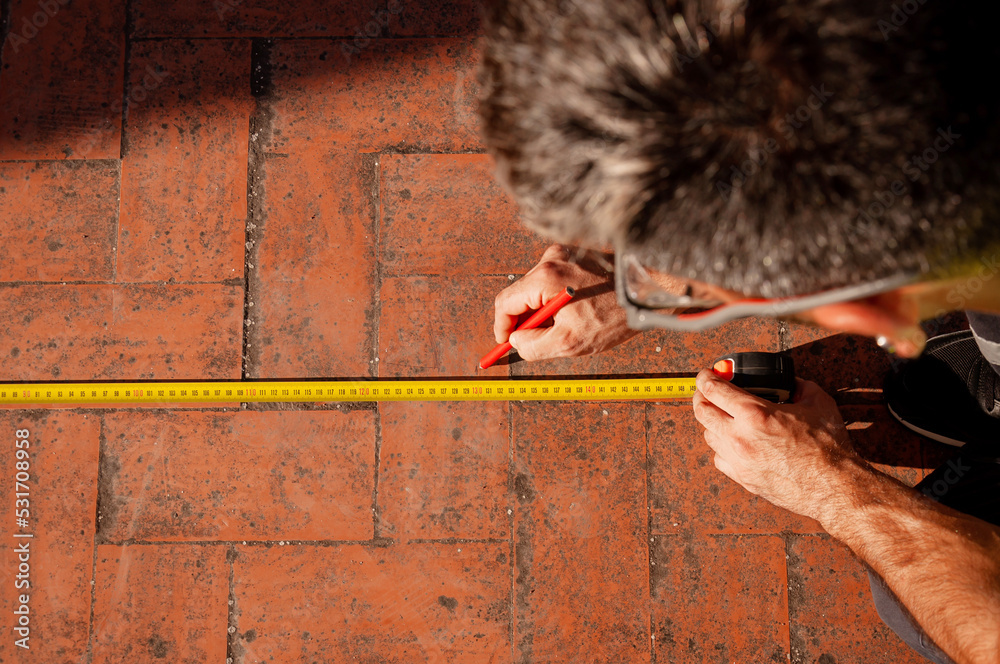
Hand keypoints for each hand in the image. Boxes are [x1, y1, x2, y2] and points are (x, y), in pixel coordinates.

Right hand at [493, 244, 637, 359]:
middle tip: (535, 342)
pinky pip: (553, 282)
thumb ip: (534, 346)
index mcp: (544, 278)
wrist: (649, 290)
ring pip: (536, 290)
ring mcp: (563, 255)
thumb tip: (517, 341)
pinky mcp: (576, 257)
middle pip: (520, 295)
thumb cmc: (615, 315)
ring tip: (564, 327)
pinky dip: (555, 300)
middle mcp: (550, 260)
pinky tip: (575, 312)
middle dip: (524, 321)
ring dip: (542, 311)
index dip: (502, 327)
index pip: (505, 302)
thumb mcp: (570, 342)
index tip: (505, 343)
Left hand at [692, 370, 868, 523]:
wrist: (833, 487)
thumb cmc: (828, 448)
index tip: (707, 374)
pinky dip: (721, 447)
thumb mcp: (818, 403)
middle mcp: (739, 437)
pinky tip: (733, 441)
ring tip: (722, 415)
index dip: (706, 377)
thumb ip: (800, 387)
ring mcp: (738, 460)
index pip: (713, 390)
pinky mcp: (742, 478)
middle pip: (702, 412)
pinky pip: (719, 458)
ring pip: (708, 435)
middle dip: (701, 396)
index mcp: (754, 414)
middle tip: (707, 391)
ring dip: (711, 422)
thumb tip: (791, 383)